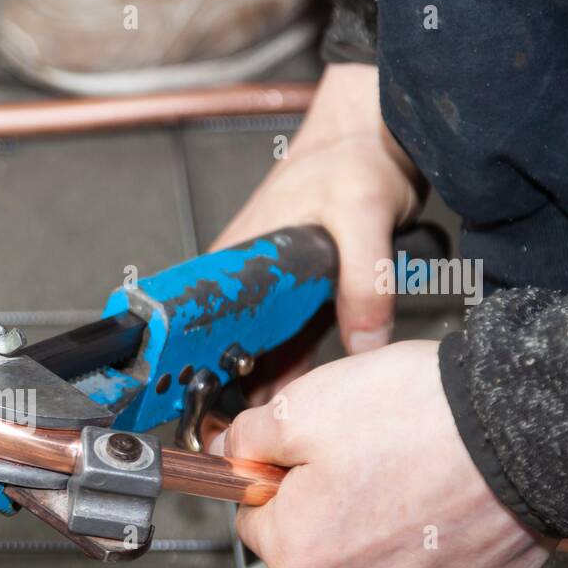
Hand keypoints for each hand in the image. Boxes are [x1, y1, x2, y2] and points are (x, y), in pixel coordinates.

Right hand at [209, 63, 425, 404]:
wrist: (373, 140)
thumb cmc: (349, 158)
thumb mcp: (360, 213)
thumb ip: (364, 278)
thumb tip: (365, 341)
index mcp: (230, 258)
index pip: (195, 321)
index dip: (193, 363)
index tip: (199, 397)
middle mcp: (242, 279)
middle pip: (224, 346)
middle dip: (234, 386)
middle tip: (245, 427)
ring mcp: (270, 292)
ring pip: (257, 351)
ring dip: (265, 382)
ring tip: (271, 422)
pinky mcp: (298, 300)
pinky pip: (290, 344)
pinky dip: (294, 369)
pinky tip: (298, 399)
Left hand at [209, 340, 553, 567]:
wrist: (528, 429)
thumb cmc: (418, 417)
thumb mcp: (301, 406)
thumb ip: (248, 437)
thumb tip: (228, 451)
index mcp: (300, 554)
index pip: (256, 522)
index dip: (276, 480)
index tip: (304, 455)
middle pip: (317, 549)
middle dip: (330, 506)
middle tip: (369, 455)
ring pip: (374, 567)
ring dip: (384, 529)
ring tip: (415, 475)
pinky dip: (436, 545)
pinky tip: (449, 505)